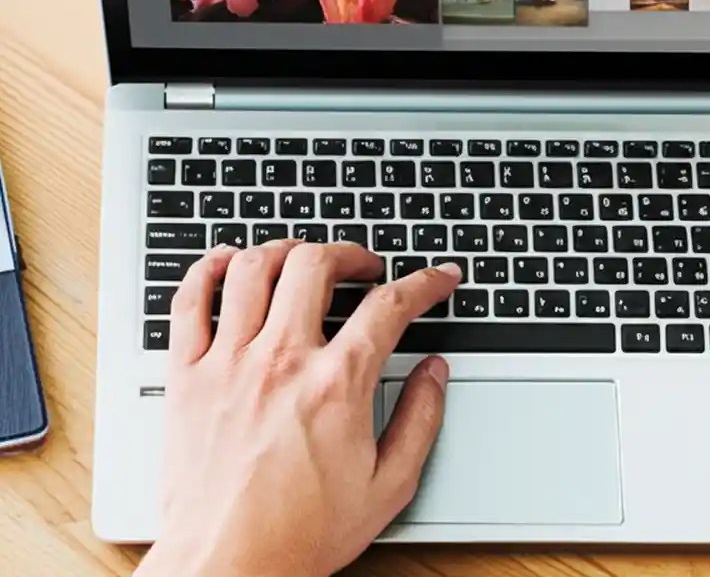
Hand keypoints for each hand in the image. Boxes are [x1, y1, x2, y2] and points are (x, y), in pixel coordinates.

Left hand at [135, 241, 461, 576]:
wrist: (228, 565)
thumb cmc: (301, 533)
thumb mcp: (389, 485)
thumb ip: (421, 419)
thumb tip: (435, 372)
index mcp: (337, 385)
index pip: (390, 306)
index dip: (424, 282)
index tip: (437, 277)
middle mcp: (281, 362)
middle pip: (316, 265)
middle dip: (351, 253)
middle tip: (366, 267)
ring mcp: (228, 364)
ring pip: (252, 268)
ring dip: (287, 250)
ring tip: (305, 261)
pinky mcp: (186, 377)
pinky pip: (188, 301)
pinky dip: (208, 269)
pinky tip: (229, 265)